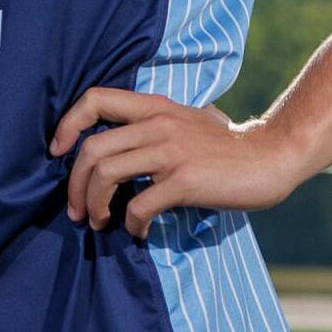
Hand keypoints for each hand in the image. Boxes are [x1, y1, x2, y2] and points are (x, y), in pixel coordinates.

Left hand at [49, 89, 306, 232]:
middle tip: (76, 211)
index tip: (58, 153)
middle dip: (73, 186)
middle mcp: (158, 123)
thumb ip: (153, 125)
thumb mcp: (187, 121)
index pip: (94, 99)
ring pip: (106, 176)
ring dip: (94, 206)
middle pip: (91, 150)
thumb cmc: (227, 146)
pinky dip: (130, 225)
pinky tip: (138, 232)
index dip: (67, 125)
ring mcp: (171, 152)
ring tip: (100, 223)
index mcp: (154, 106)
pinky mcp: (185, 181)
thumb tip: (116, 148)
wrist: (273, 157)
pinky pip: (138, 205)